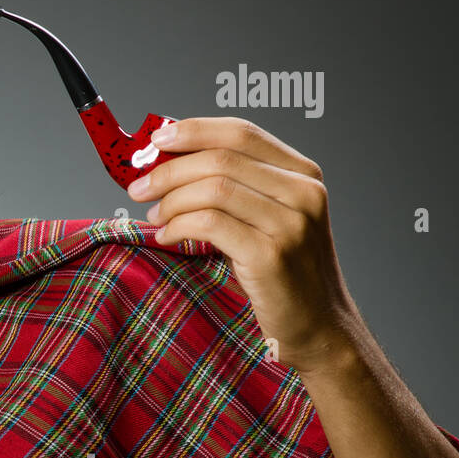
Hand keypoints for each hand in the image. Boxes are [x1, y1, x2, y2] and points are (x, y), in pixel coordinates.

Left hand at [127, 116, 361, 374]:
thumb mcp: (267, 218)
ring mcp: (291, 224)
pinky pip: (209, 224)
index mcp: (303, 174)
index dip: (193, 131)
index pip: (241, 132)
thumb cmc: (282, 272)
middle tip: (139, 187)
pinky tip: (168, 237)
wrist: (319, 326)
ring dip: (170, 201)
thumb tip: (167, 161)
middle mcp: (304, 192)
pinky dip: (178, 226)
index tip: (155, 139)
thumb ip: (234, 186)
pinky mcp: (272, 255)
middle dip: (168, 170)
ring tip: (155, 217)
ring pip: (212, 188)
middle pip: (220, 159)